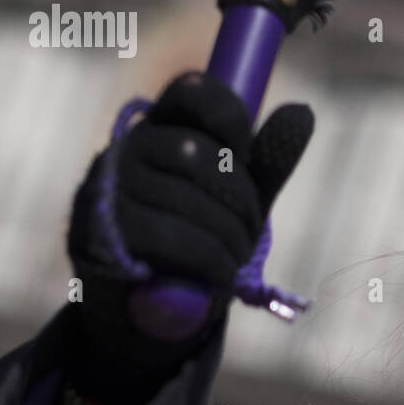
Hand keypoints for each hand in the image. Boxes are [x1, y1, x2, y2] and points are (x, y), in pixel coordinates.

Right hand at [64, 71, 313, 404]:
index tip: (245, 155)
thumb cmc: (194, 240)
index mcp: (158, 128)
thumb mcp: (235, 198)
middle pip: (199, 154)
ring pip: (190, 198)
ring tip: (234, 260)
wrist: (146, 313)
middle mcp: (124, 149)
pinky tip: (219, 277)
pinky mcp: (101, 237)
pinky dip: (211, 262)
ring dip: (230, 238)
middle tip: (251, 232)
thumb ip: (265, 159)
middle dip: (241, 200)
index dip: (231, 119)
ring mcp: (106, 191)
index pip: (193, 91)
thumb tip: (303, 111)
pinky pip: (174, 240)